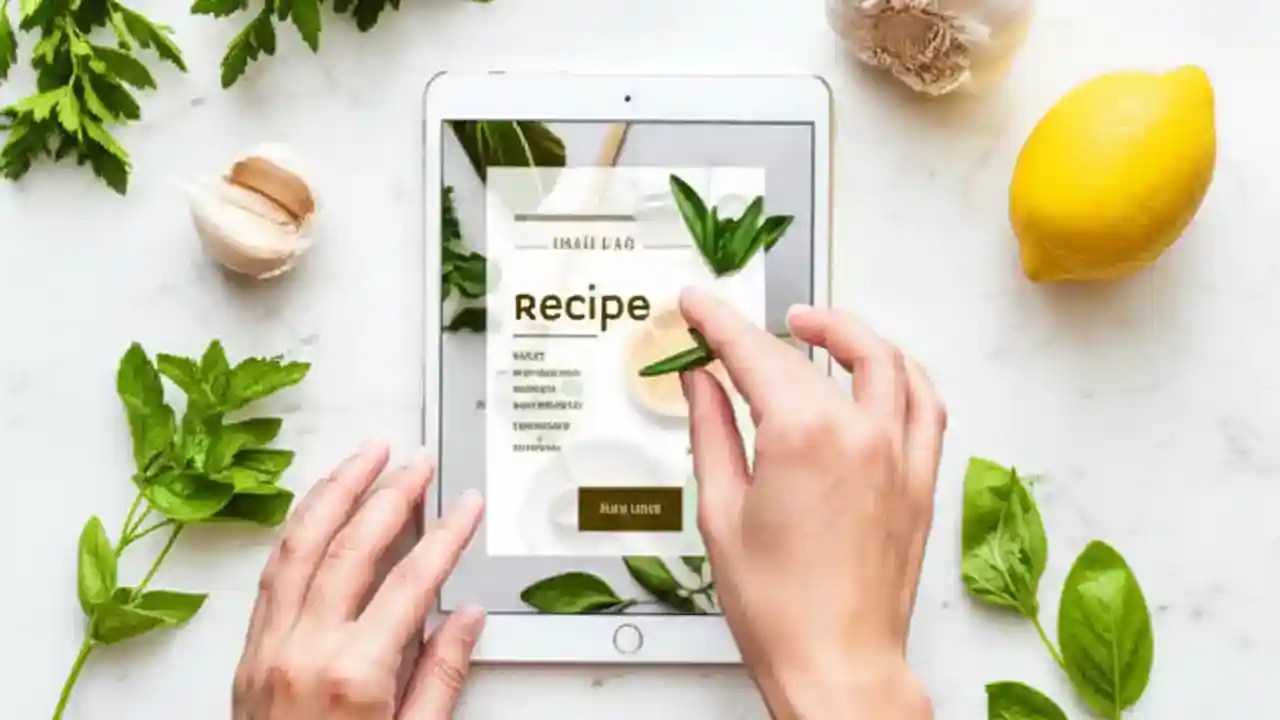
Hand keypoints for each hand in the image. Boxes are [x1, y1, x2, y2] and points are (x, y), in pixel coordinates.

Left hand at [233, 441, 485, 718]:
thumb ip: (441, 676)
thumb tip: (466, 618)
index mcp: (355, 674)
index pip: (412, 580)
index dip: (446, 535)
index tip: (466, 506)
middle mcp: (306, 649)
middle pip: (352, 546)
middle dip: (390, 494)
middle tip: (418, 463)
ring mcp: (270, 645)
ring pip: (300, 544)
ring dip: (335, 491)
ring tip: (365, 457)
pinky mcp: (248, 651)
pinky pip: (273, 570)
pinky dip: (298, 527)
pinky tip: (318, 507)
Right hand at [679, 290, 944, 719]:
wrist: (837, 663)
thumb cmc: (780, 609)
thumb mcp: (721, 511)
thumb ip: (711, 433)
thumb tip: (700, 383)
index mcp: (803, 438)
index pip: (755, 354)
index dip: (719, 323)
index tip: (699, 305)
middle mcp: (860, 434)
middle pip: (808, 356)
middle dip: (761, 331)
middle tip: (728, 327)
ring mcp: (899, 454)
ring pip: (883, 360)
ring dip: (846, 332)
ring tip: (810, 325)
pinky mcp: (920, 478)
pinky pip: (926, 403)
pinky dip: (902, 373)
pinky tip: (881, 369)